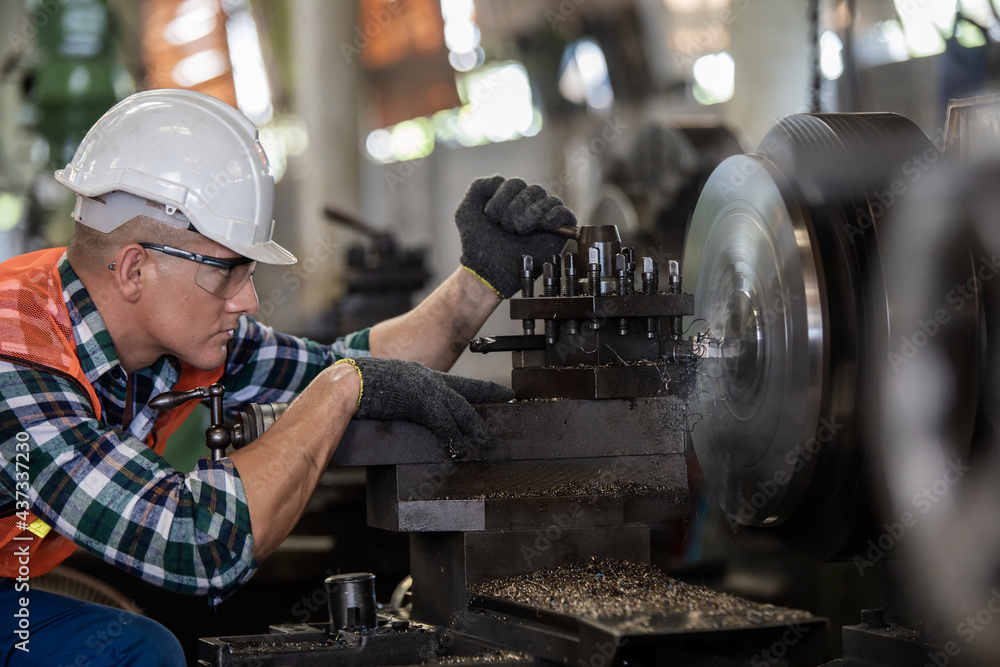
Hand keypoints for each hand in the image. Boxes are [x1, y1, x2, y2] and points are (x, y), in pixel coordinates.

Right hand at [335, 357, 512, 454]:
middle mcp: (426, 377)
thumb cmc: (357, 388)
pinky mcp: (418, 401)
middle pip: (466, 390)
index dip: (479, 388)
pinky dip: (452, 438)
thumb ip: (402, 401)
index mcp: (420, 375)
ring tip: (489, 443)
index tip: (499, 391)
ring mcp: (423, 388)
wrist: (344, 383)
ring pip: (459, 408)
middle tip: (511, 401)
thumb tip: (406, 413)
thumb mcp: (388, 393)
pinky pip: (442, 422)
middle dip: (490, 396)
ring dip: (475, 427)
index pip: (456, 382)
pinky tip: (460, 450)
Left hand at [456, 175, 576, 297]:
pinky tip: (544, 225)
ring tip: (521, 231)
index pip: (516, 183)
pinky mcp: (557, 235)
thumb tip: (500, 178)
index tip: (492, 219)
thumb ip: (478, 187)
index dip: (503, 199)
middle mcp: (529, 207)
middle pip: (535, 190)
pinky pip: (566, 215)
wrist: (487, 272)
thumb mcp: (467, 211)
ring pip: (550, 200)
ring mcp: (544, 220)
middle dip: (517, 208)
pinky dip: (557, 216)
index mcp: (512, 199)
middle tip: (507, 228)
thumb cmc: (477, 245)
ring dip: (533, 214)